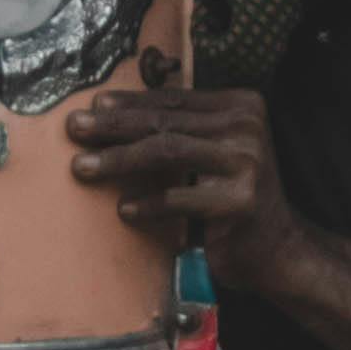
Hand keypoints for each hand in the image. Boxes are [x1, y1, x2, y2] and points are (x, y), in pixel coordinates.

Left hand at [63, 71, 299, 283]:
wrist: (276, 249)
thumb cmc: (231, 196)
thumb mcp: (212, 152)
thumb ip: (180, 128)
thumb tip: (108, 110)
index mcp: (241, 106)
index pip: (174, 100)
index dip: (130, 102)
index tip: (93, 106)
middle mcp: (247, 128)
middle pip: (165, 122)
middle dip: (113, 125)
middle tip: (74, 129)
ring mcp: (247, 163)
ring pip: (167, 153)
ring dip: (118, 160)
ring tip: (81, 167)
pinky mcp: (239, 202)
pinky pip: (178, 199)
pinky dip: (147, 205)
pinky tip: (123, 210)